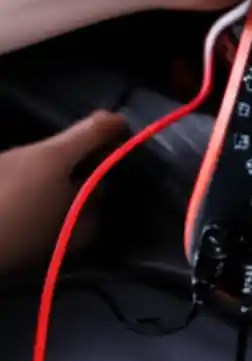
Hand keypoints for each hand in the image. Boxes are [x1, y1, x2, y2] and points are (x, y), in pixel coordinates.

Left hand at [0, 111, 127, 273]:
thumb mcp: (72, 231)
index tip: (129, 139)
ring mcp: (3, 161)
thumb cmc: (20, 234)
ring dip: (54, 181)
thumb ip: (94, 209)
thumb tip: (97, 192)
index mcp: (56, 155)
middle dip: (84, 165)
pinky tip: (24, 218)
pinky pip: (19, 178)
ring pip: (41, 164)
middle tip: (93, 193)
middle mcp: (28, 150)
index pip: (97, 126)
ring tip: (53, 213)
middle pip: (68, 148)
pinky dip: (29, 191)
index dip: (119, 129)